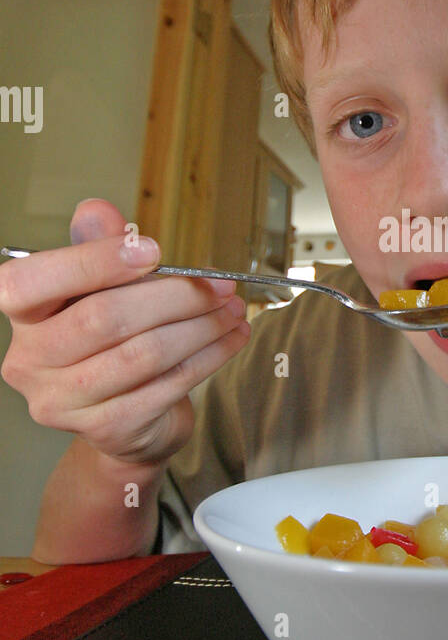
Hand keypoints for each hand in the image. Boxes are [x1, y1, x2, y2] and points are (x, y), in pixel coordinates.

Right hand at [0, 199, 249, 466]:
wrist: (127, 421)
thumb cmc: (112, 343)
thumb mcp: (104, 288)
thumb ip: (98, 248)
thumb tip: (96, 210)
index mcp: (22, 315)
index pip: (31, 282)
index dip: (93, 261)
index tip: (153, 250)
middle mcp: (28, 362)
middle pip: (102, 318)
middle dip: (174, 296)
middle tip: (220, 285)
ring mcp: (63, 402)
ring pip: (142, 354)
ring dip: (200, 327)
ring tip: (232, 310)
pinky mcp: (105, 429)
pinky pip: (166, 386)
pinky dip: (208, 358)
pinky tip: (230, 340)